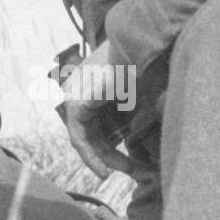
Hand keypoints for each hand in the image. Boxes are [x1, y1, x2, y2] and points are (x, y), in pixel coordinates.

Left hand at [60, 39, 134, 178]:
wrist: (138, 46)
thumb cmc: (143, 66)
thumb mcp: (140, 96)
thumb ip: (137, 115)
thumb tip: (146, 140)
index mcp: (90, 84)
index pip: (97, 122)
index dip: (113, 143)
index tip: (132, 161)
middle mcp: (78, 89)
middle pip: (91, 131)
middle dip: (112, 155)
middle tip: (134, 171)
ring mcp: (73, 95)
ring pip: (85, 137)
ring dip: (104, 159)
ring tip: (125, 174)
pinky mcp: (75, 103)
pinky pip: (79, 138)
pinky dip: (91, 157)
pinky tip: (105, 172)